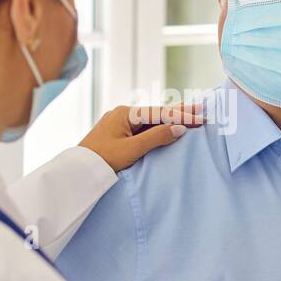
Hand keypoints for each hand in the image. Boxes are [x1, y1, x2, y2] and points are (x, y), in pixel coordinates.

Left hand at [79, 103, 204, 171]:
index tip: (200, 118)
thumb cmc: (104, 160)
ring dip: (170, 118)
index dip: (181, 116)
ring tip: (189, 111)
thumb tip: (180, 129)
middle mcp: (122, 114)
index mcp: (125, 113)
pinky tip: (167, 125)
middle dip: (179, 111)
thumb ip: (157, 137)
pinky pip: (142, 128)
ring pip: (150, 120)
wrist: (79, 172)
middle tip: (201, 108)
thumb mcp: (132, 150)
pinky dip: (158, 127)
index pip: (160, 113)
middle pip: (156, 113)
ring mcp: (119, 123)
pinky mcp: (118, 134)